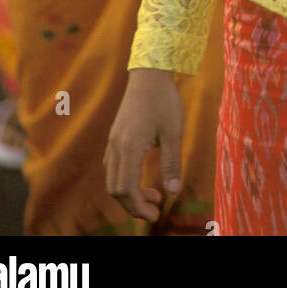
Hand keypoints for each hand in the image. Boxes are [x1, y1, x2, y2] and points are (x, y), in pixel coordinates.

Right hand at [105, 69, 183, 223]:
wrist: (150, 73)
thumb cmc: (164, 100)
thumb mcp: (174, 131)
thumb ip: (172, 162)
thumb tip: (172, 191)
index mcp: (129, 147)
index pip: (126, 189)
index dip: (139, 207)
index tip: (156, 214)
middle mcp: (115, 146)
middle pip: (115, 189)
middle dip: (133, 205)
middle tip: (155, 208)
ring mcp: (112, 141)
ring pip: (112, 179)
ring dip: (129, 193)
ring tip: (154, 194)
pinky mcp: (115, 136)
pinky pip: (112, 166)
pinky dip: (125, 179)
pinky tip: (142, 176)